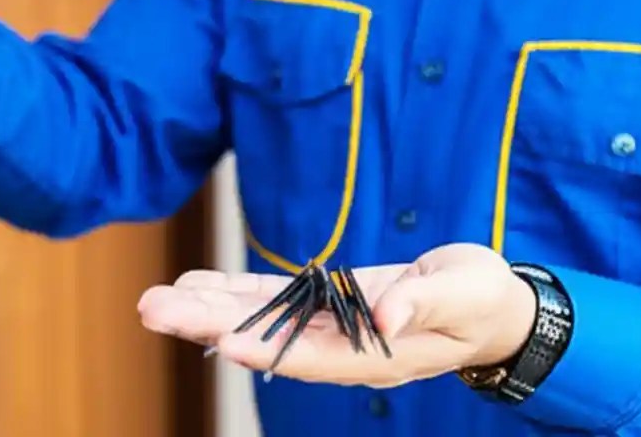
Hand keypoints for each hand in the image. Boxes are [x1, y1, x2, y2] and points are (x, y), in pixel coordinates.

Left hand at [138, 243, 536, 387]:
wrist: (486, 303)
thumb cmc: (482, 300)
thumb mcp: (466, 294)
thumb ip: (425, 303)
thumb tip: (385, 312)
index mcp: (378, 354)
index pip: (312, 357)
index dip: (267, 349)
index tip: (222, 343)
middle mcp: (342, 347)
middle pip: (266, 338)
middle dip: (209, 324)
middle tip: (154, 311)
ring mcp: (328, 325)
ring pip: (258, 317)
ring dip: (206, 308)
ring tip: (155, 300)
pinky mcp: (324, 300)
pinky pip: (270, 295)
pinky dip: (232, 289)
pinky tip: (195, 283)